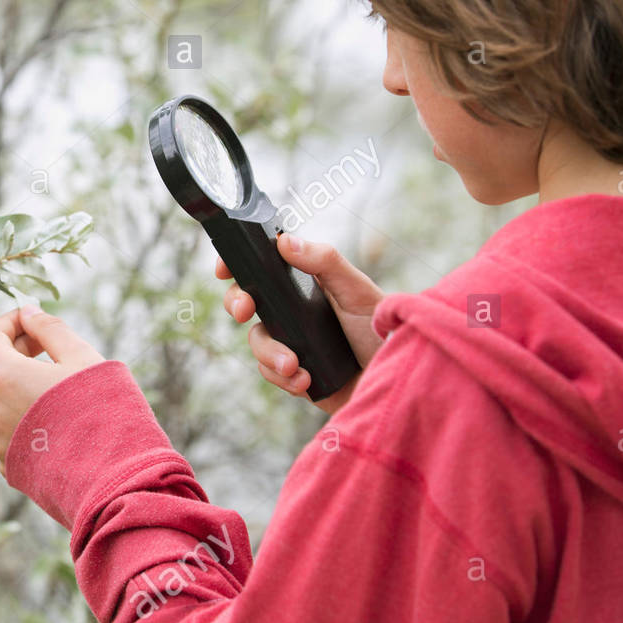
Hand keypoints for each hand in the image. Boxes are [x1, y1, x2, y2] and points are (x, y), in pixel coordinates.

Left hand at [0, 305, 105, 476]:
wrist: (113, 477)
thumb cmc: (102, 411)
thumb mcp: (82, 358)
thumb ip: (51, 330)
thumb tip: (29, 313)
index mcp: (3, 378)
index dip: (10, 321)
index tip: (34, 320)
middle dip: (13, 349)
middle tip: (47, 346)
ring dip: (17, 382)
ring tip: (54, 381)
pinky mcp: (9, 464)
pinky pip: (6, 428)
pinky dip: (21, 413)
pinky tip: (53, 415)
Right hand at [218, 232, 384, 413]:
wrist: (398, 381)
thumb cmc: (382, 331)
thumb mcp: (357, 291)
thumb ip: (325, 262)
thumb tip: (286, 241)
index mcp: (305, 283)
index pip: (263, 266)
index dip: (238, 264)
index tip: (225, 269)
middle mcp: (293, 310)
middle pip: (247, 299)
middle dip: (237, 304)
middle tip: (244, 311)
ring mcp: (291, 341)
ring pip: (257, 341)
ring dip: (270, 354)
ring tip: (295, 366)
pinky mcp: (294, 373)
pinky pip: (270, 373)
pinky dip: (284, 379)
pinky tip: (306, 381)